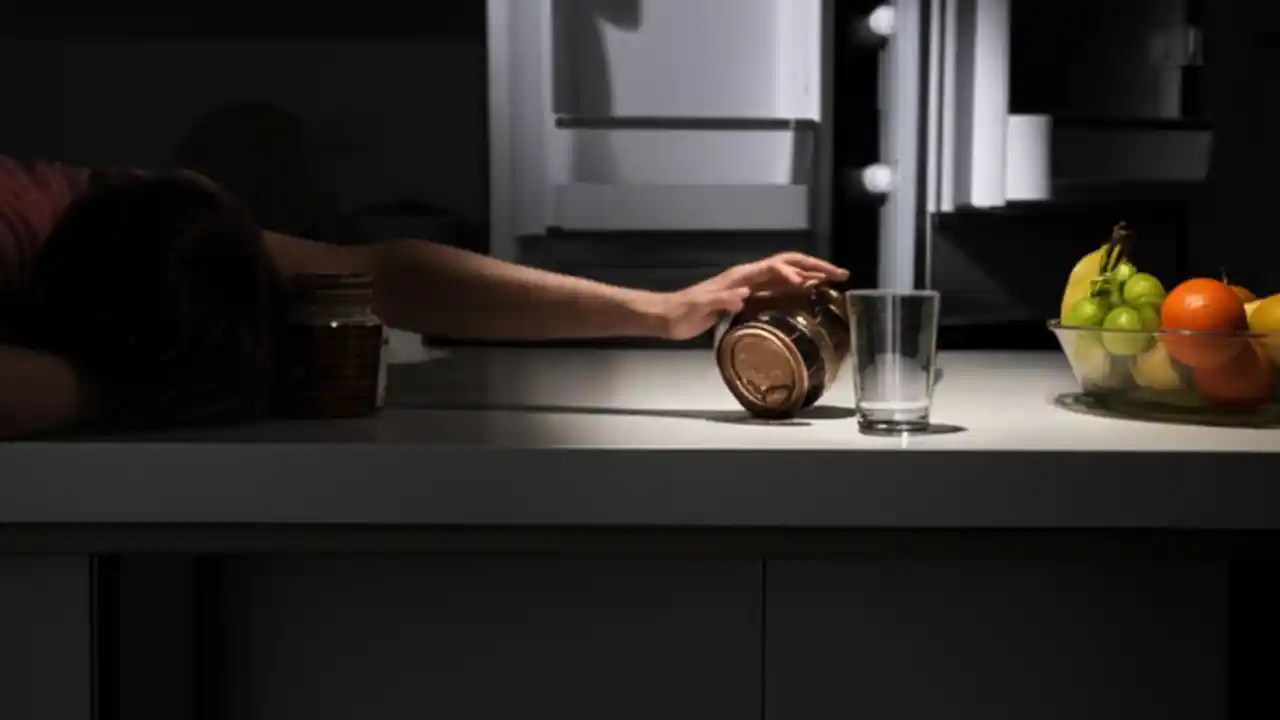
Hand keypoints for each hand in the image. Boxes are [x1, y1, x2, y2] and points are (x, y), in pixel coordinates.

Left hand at [650, 252, 848, 340]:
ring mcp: (748, 286)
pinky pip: (778, 290)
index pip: (775, 268)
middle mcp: (748, 277)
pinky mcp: (746, 299)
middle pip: (788, 265)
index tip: (810, 285)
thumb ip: (720, 300)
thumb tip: (741, 296)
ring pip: (787, 276)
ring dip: (811, 276)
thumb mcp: (699, 308)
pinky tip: (809, 297)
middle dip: (815, 267)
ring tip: (834, 282)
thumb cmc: (682, 312)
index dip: (794, 273)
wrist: (667, 316)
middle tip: (841, 275)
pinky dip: (797, 290)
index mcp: (740, 276)